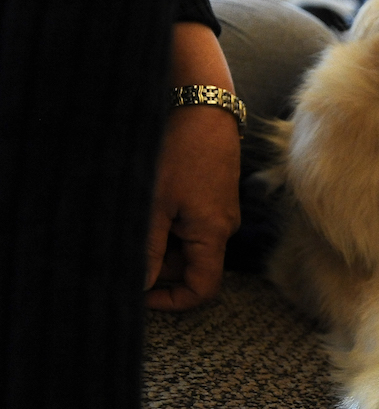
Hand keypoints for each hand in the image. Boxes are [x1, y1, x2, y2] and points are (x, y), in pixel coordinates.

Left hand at [146, 21, 241, 311]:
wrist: (203, 107)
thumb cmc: (182, 153)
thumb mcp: (155, 205)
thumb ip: (148, 250)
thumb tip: (139, 285)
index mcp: (214, 234)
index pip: (202, 289)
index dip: (172, 301)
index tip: (139, 294)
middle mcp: (224, 227)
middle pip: (193, 268)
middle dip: (160, 269)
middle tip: (126, 251)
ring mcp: (221, 210)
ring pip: (190, 246)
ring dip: (162, 244)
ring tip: (134, 221)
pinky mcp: (214, 195)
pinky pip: (193, 224)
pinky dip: (169, 225)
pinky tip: (150, 205)